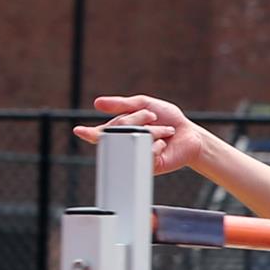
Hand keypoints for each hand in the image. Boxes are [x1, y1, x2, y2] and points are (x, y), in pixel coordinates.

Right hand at [71, 95, 210, 174]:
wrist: (189, 134)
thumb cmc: (167, 119)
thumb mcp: (145, 104)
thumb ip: (122, 104)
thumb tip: (97, 103)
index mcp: (120, 129)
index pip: (101, 133)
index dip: (89, 133)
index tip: (80, 131)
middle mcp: (125, 143)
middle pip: (118, 129)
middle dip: (137, 118)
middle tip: (153, 117)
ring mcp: (135, 156)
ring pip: (132, 140)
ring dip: (151, 131)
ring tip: (166, 131)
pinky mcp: (147, 166)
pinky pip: (145, 153)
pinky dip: (156, 144)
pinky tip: (163, 144)